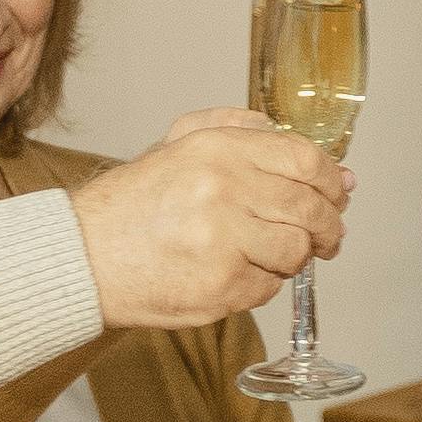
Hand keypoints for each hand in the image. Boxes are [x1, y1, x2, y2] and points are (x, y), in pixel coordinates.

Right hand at [78, 109, 346, 327]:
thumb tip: (323, 160)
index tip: (339, 194)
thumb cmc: (133, 204)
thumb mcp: (179, 144)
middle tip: (328, 236)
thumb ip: (244, 132)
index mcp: (217, 149)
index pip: (306, 160)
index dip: (333, 180)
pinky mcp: (220, 288)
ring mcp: (223, 242)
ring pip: (296, 251)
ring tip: (277, 255)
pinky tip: (238, 273)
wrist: (83, 257)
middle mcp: (223, 190)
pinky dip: (263, 284)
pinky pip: (269, 288)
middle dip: (328, 226)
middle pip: (310, 208)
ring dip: (296, 257)